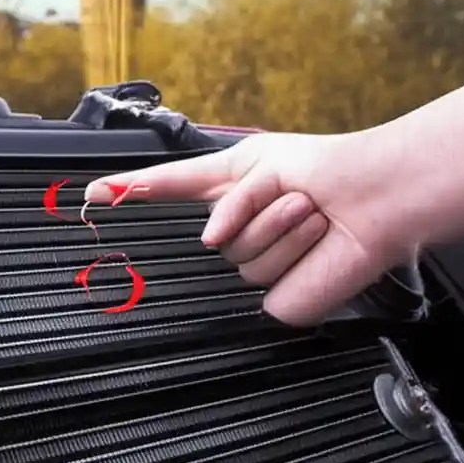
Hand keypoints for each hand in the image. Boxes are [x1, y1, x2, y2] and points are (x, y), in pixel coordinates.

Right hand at [84, 132, 414, 326]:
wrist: (373, 195)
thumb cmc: (321, 168)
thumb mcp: (248, 162)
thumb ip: (200, 189)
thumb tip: (204, 236)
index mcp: (223, 199)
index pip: (165, 200)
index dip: (128, 196)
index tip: (90, 195)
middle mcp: (237, 236)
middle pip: (210, 238)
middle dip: (254, 211)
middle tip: (292, 195)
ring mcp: (259, 270)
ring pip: (241, 261)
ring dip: (280, 231)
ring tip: (310, 214)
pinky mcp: (284, 300)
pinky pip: (267, 287)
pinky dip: (294, 257)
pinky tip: (317, 242)